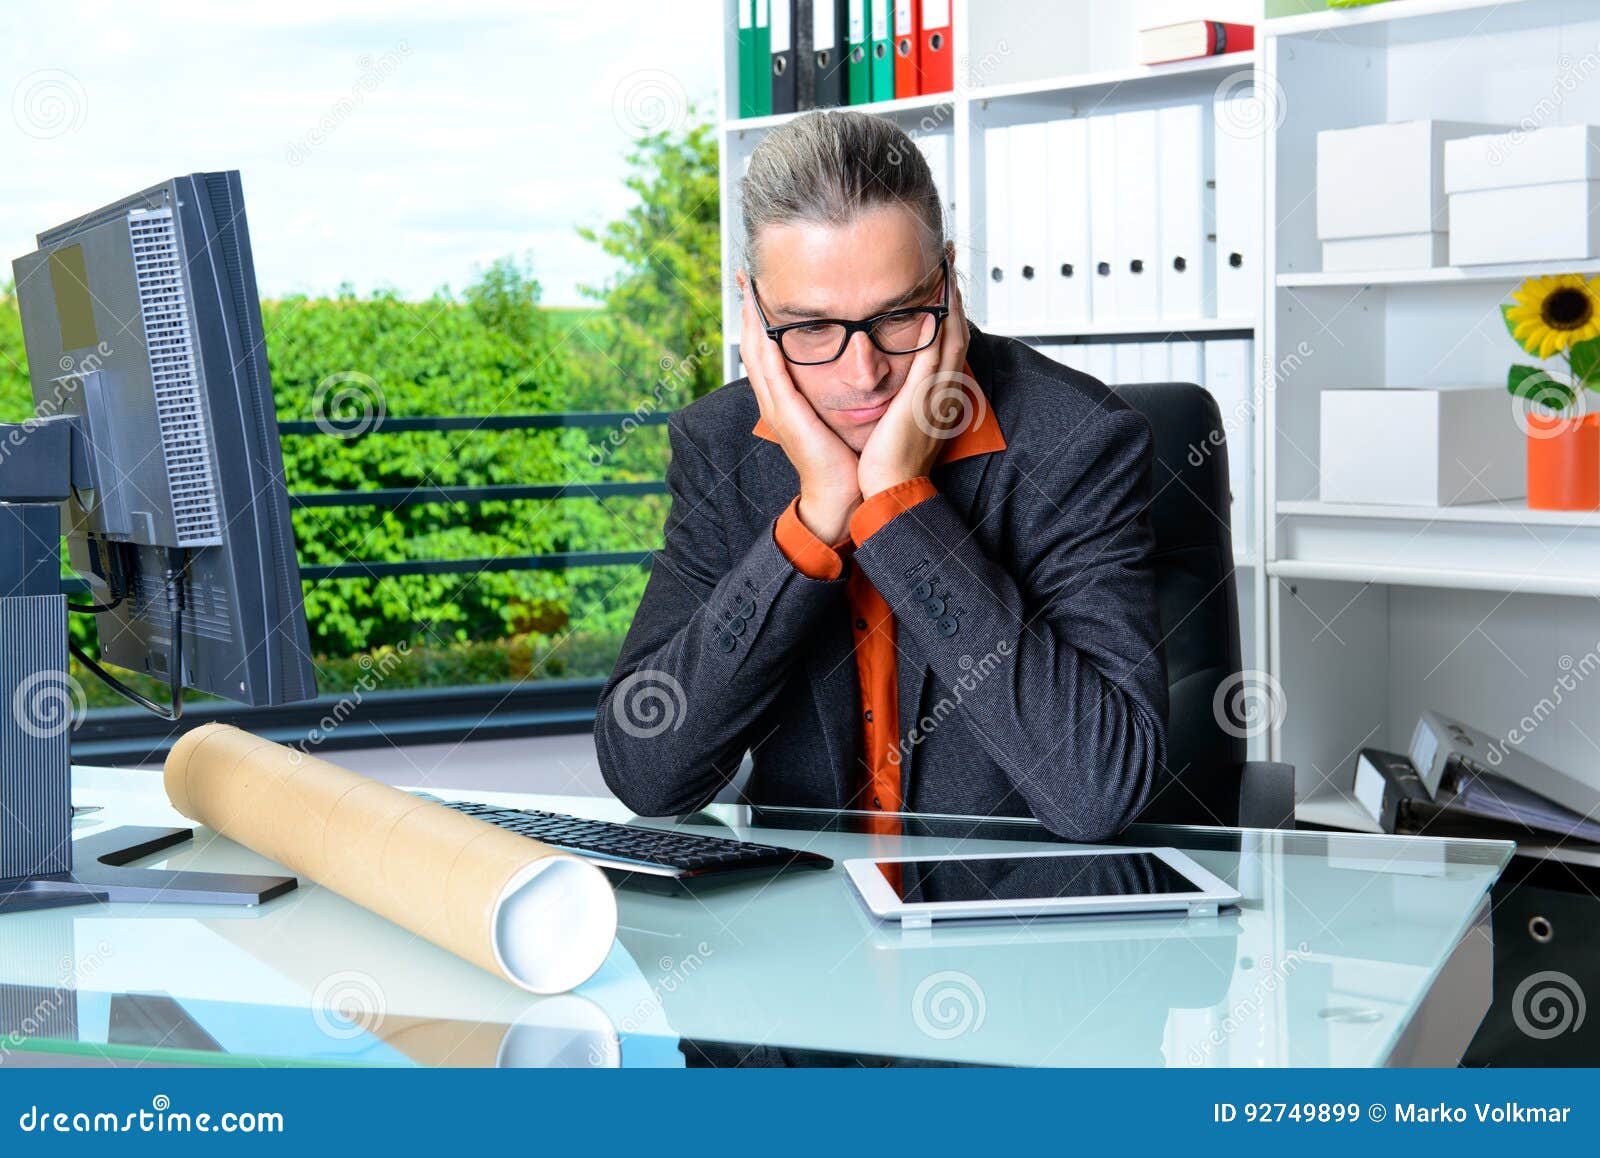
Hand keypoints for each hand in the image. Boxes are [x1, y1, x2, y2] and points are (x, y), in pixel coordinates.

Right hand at [739, 277, 860, 542]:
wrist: (846, 496)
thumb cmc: (848, 459)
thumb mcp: (840, 415)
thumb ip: (841, 389)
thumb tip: (861, 362)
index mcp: (788, 399)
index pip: (768, 349)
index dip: (761, 317)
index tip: (760, 286)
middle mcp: (777, 400)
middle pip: (753, 344)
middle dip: (748, 308)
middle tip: (744, 274)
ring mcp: (777, 407)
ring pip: (755, 352)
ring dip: (750, 317)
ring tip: (747, 285)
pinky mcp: (786, 415)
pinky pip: (770, 371)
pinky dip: (762, 343)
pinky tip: (761, 320)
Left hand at [857, 276, 971, 497]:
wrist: (892, 491)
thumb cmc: (891, 467)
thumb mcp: (900, 428)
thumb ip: (901, 403)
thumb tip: (894, 389)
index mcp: (938, 398)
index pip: (949, 345)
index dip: (950, 313)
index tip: (944, 286)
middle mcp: (944, 392)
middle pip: (958, 332)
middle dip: (955, 296)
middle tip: (950, 262)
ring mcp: (937, 393)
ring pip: (951, 336)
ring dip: (950, 300)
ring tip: (945, 269)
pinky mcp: (922, 396)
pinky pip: (935, 352)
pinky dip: (939, 326)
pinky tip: (934, 303)